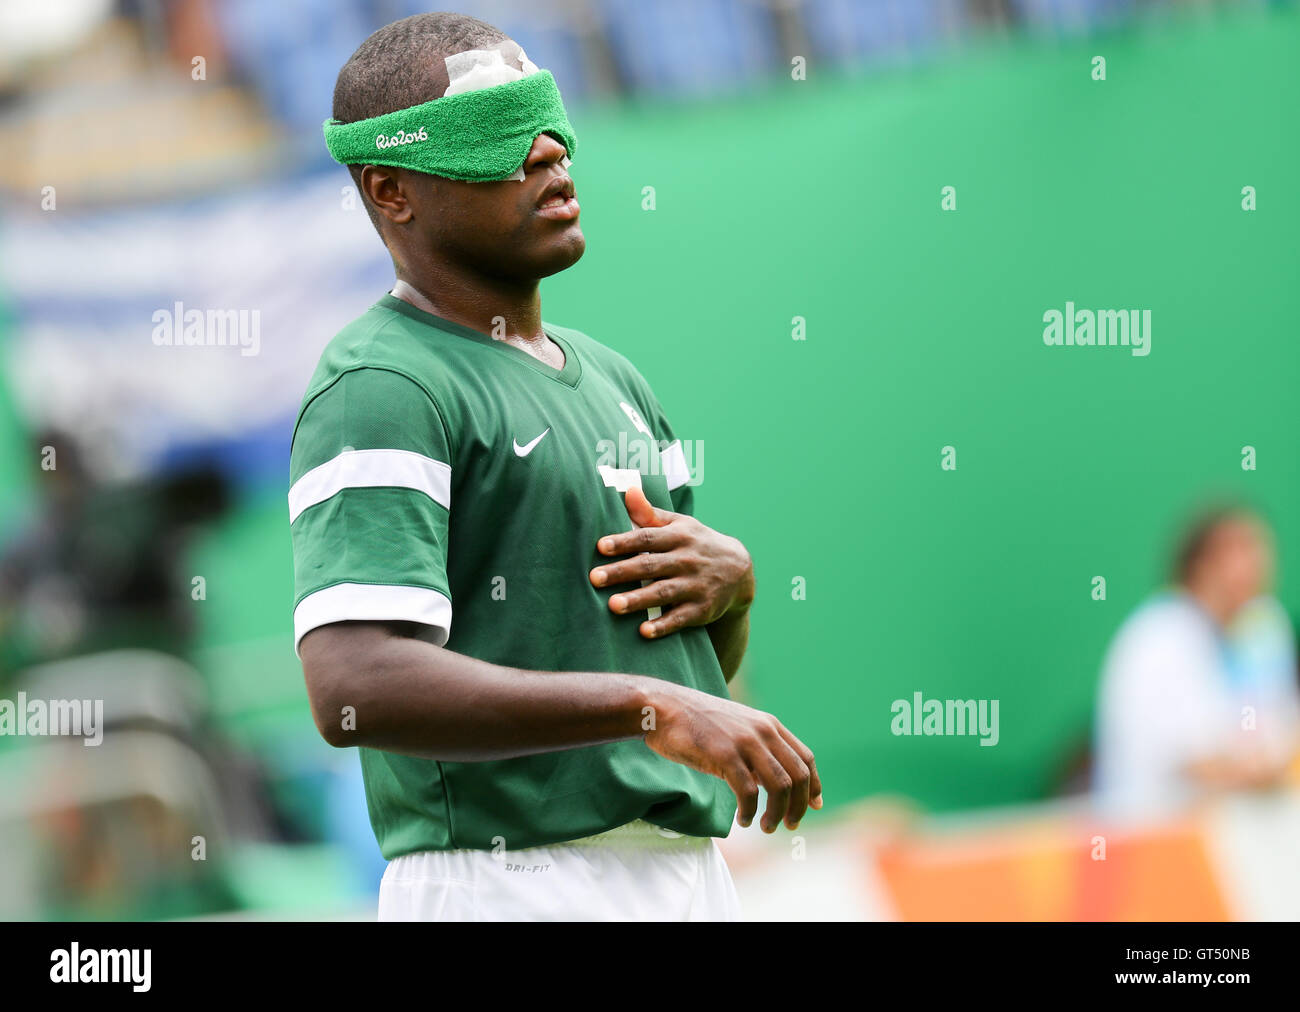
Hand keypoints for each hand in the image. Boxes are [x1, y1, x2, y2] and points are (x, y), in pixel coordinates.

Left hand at [590, 486, 754, 638]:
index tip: (600, 546)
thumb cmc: (696, 544)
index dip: (624, 541)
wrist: (739, 571)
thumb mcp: (680, 525)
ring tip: (612, 605)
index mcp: (679, 536)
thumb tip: (628, 490)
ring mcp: (696, 585)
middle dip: (622, 571)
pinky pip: (680, 618)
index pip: (648, 538)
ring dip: (638, 600)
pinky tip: (643, 631)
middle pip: (651, 565)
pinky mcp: (702, 609)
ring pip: (664, 593)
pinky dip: (663, 625)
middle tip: (594, 578)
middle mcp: (688, 560)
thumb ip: (651, 513)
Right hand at [643, 681, 822, 831]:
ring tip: (766, 827)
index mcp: (769, 724)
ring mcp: (744, 742)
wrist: (662, 708)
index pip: (805, 758)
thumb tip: (774, 782)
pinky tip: (742, 820)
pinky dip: (749, 812)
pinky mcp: (724, 755)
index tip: (814, 806)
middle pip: (799, 776)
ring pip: (779, 786)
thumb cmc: (696, 723)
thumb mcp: (736, 729)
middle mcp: (763, 731)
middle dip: (799, 806)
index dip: (814, 785)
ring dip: (777, 813)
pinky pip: (748, 792)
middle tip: (790, 825)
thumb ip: (757, 750)